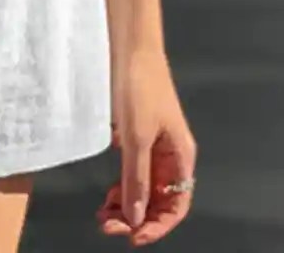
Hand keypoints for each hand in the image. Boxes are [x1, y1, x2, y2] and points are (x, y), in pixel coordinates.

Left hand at [98, 49, 196, 246]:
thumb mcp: (136, 137)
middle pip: (159, 200)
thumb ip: (136, 178)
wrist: (129, 49)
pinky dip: (121, 187)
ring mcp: (153, 148)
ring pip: (143, 189)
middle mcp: (171, 156)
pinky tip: (106, 195)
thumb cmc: (139, 86)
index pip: (177, 205)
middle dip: (136, 218)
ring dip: (126, 205)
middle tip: (108, 226)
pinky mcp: (136, 138)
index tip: (133, 237)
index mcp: (181, 156)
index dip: (158, 225)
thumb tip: (136, 216)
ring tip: (103, 215)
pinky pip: (132, 172)